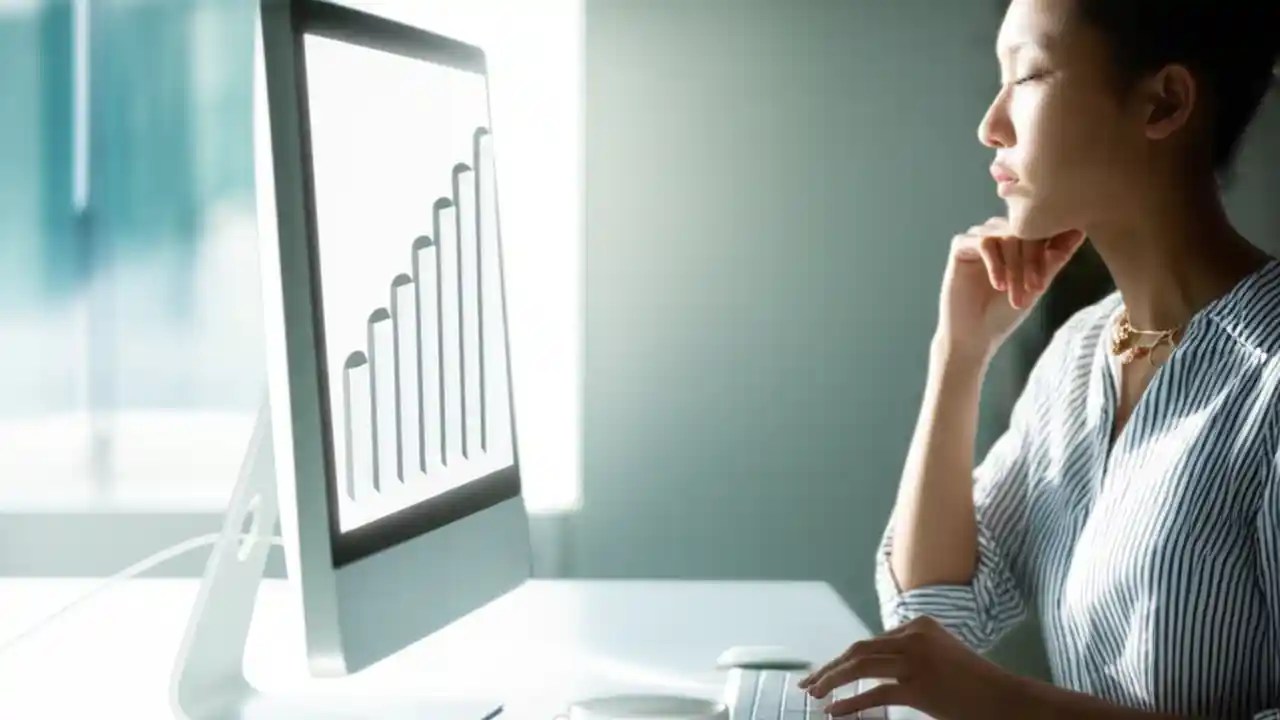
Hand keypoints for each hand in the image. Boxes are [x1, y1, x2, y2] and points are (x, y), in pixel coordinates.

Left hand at [797, 616, 1029, 719]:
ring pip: (860, 666)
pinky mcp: (919, 686)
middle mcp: (913, 636)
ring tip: (815, 694)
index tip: (826, 672)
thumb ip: (910, 654)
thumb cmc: (974, 682)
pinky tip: (835, 710)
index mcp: (918, 624)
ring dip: (832, 680)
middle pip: (859, 649)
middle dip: (830, 667)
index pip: (871, 642)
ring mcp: (915, 660)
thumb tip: (874, 666)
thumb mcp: (940, 655)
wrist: (1006, 698)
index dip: (844, 659)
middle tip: (809, 683)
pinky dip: (851, 703)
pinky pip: (876, 694)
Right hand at [938, 218, 1085, 360]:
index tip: (1046, 281)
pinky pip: (984, 241)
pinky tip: (998, 285)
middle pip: (1024, 230)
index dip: (1049, 249)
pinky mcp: (961, 245)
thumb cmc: (1006, 311)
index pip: (1040, 228)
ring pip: (1006, 235)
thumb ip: (1055, 257)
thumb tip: (1080, 230)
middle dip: (1033, 261)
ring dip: (1015, 267)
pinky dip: (995, 264)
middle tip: (1035, 290)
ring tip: (1015, 295)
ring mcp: (979, 237)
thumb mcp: (1038, 283)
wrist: (975, 335)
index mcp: (1019, 239)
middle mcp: (999, 232)